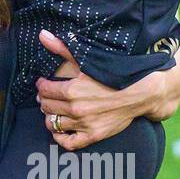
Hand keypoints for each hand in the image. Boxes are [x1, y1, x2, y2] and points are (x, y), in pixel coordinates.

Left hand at [34, 29, 163, 149]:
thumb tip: (42, 35)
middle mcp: (75, 109)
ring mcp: (83, 124)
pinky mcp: (92, 135)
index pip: (43, 90)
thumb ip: (62, 48)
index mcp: (71, 90)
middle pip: (46, 107)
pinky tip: (60, 130)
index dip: (41, 85)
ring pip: (53, 124)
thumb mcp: (86, 59)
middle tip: (47, 96)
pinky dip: (60, 138)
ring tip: (54, 110)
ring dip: (50, 117)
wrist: (138, 93)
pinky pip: (68, 143)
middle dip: (44, 100)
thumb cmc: (112, 75)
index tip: (43, 83)